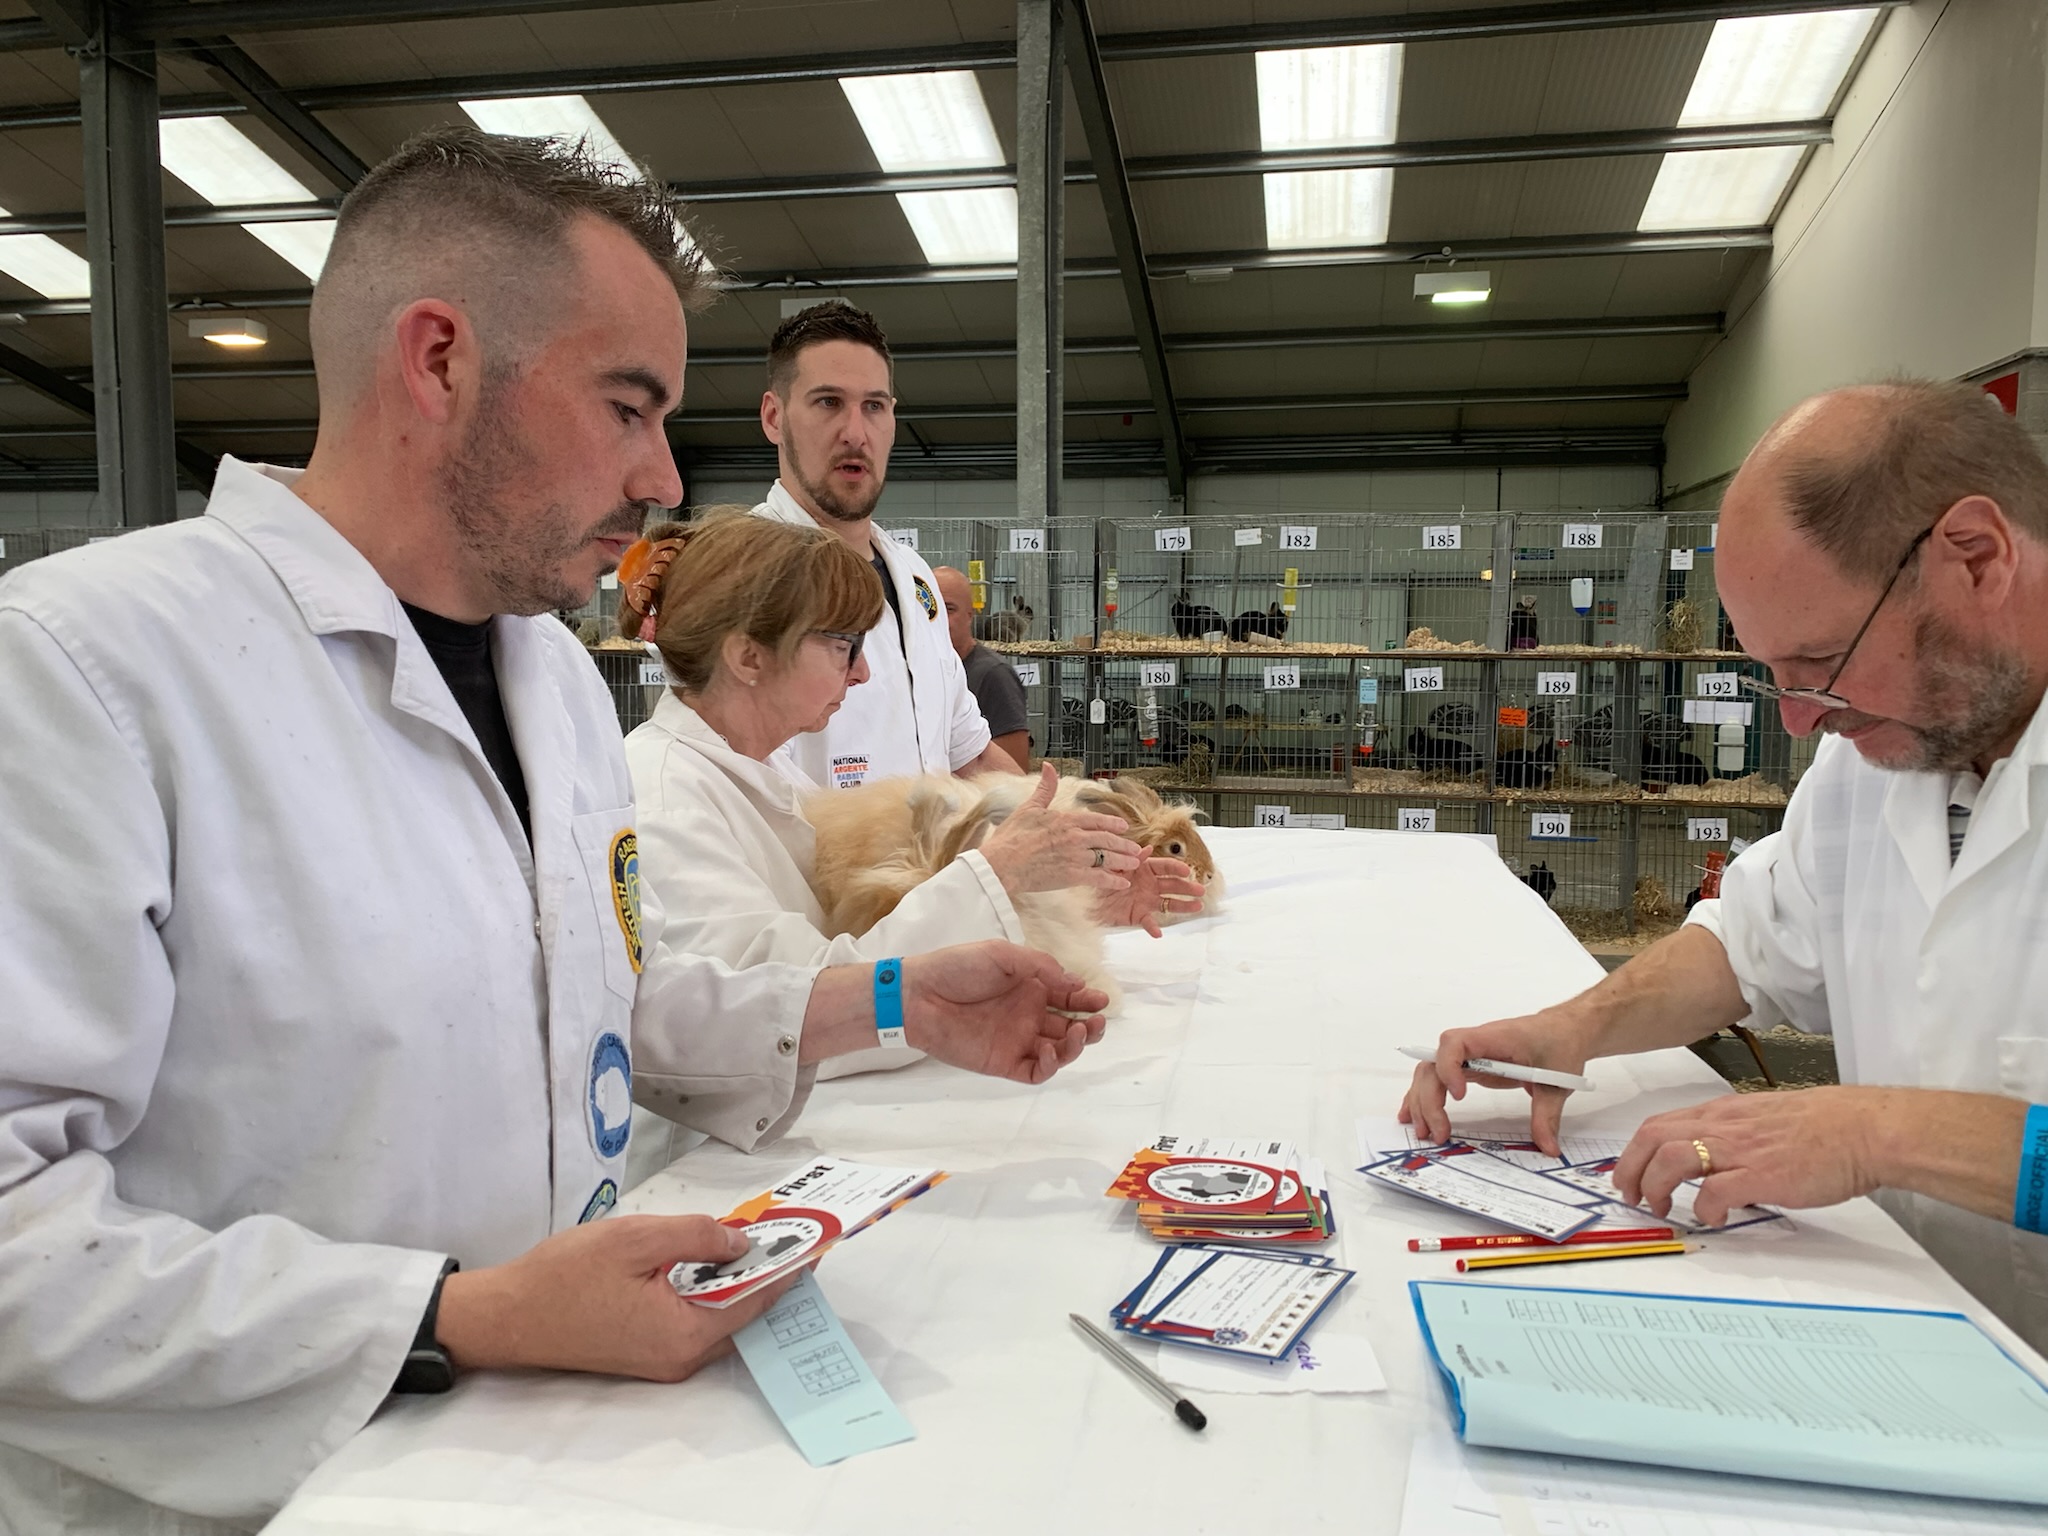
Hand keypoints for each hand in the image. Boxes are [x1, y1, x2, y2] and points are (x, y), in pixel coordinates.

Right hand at [435, 1215, 799, 1381]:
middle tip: (789, 1228)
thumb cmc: (565, 1276)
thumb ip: (697, 1236)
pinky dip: (708, 1287)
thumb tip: (742, 1242)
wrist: (506, 1316)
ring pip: (718, 1312)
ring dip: (735, 1276)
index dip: (788, 1265)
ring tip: (755, 1234)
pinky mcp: (647, 1352)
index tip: (818, 1238)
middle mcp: (683, 1357)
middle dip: (765, 1267)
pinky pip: (693, 1317)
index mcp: (686, 1333)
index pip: (756, 1298)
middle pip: (741, 1309)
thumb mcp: (636, 1239)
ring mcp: (664, 1359)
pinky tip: (711, 1257)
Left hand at [902, 938, 1108, 1082]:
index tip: (1100, 1000)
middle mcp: (1029, 1016)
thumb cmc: (958, 968)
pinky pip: (1036, 1071)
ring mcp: (1018, 1041)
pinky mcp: (1004, 1062)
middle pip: (1070, 1027)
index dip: (1088, 1000)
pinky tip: (1051, 1051)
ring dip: (1076, 1046)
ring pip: (1059, 1051)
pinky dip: (1051, 1066)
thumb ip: (1042, 968)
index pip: (1069, 998)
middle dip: (1091, 1026)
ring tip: (1081, 1032)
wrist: (919, 995)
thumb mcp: (1003, 955)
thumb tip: (1077, 985)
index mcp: (1031, 988)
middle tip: (1098, 1020)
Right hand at [979, 764, 1144, 895]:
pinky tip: (1122, 882)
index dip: (1113, 824)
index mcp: (1066, 819)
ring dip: (1123, 861)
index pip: (1097, 820)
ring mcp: (1076, 856)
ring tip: (1133, 864)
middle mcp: (1075, 836)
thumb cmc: (1011, 838)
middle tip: (1135, 848)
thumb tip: (1050, 767)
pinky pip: (1100, 877)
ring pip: (1108, 857)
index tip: (1123, 827)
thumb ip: (1044, 789)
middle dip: (1124, 844)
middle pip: (1107, 839)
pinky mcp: (1073, 876)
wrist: (1002, 864)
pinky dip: (1114, 880)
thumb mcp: (1029, 808)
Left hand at [1095, 855, 1204, 935]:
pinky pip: (1149, 922)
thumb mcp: (1114, 865)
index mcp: (1144, 869)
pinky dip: (1153, 928)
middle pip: (1173, 885)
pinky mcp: (1139, 915)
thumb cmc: (1101, 878)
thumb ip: (1130, 859)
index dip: (1176, 868)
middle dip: (1187, 887)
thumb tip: (1146, 849)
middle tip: (1201, 890)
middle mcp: (1150, 885)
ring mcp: (1147, 900)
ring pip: (1169, 903)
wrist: (1087, 897)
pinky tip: (1158, 933)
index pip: (1165, 867)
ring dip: (1183, 905)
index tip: (1187, 870)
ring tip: (1198, 906)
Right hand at [1398, 1008, 1597, 1154]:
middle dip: (1429, 1099)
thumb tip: (1548, 1148)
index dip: (1449, 1067)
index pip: (1455, 1043)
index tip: (1459, 1095)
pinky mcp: (1471, 1067)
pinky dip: (1425, 1096)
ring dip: (1421, 1100)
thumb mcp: (1558, 1082)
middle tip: (1438, 1132)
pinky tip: (1415, 1115)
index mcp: (1494, 1038)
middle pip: (1434, 1064)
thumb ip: (1548, 1115)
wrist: (1564, 1029)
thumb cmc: (1560, 1043)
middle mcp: (1475, 1045)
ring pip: (1431, 1072)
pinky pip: (1439, 1077)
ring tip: (1424, 1131)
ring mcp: (1469, 1056)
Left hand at [1611, 1086, 1887, 1226]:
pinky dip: (1704, 1208)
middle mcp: (1723, 1126)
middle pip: (1653, 1138)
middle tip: (1631, 1196)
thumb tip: (1715, 1161)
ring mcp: (1740, 1150)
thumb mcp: (1764, 1118)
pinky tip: (1712, 1219)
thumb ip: (1734, 1134)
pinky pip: (1714, 1192)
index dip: (1635, 1151)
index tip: (1629, 1173)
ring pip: (1672, 1159)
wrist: (1864, 1129)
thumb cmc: (1825, 1126)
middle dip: (1630, 1169)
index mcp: (1722, 1113)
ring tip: (1661, 1207)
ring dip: (1656, 1186)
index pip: (1659, 1124)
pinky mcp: (1762, 1175)